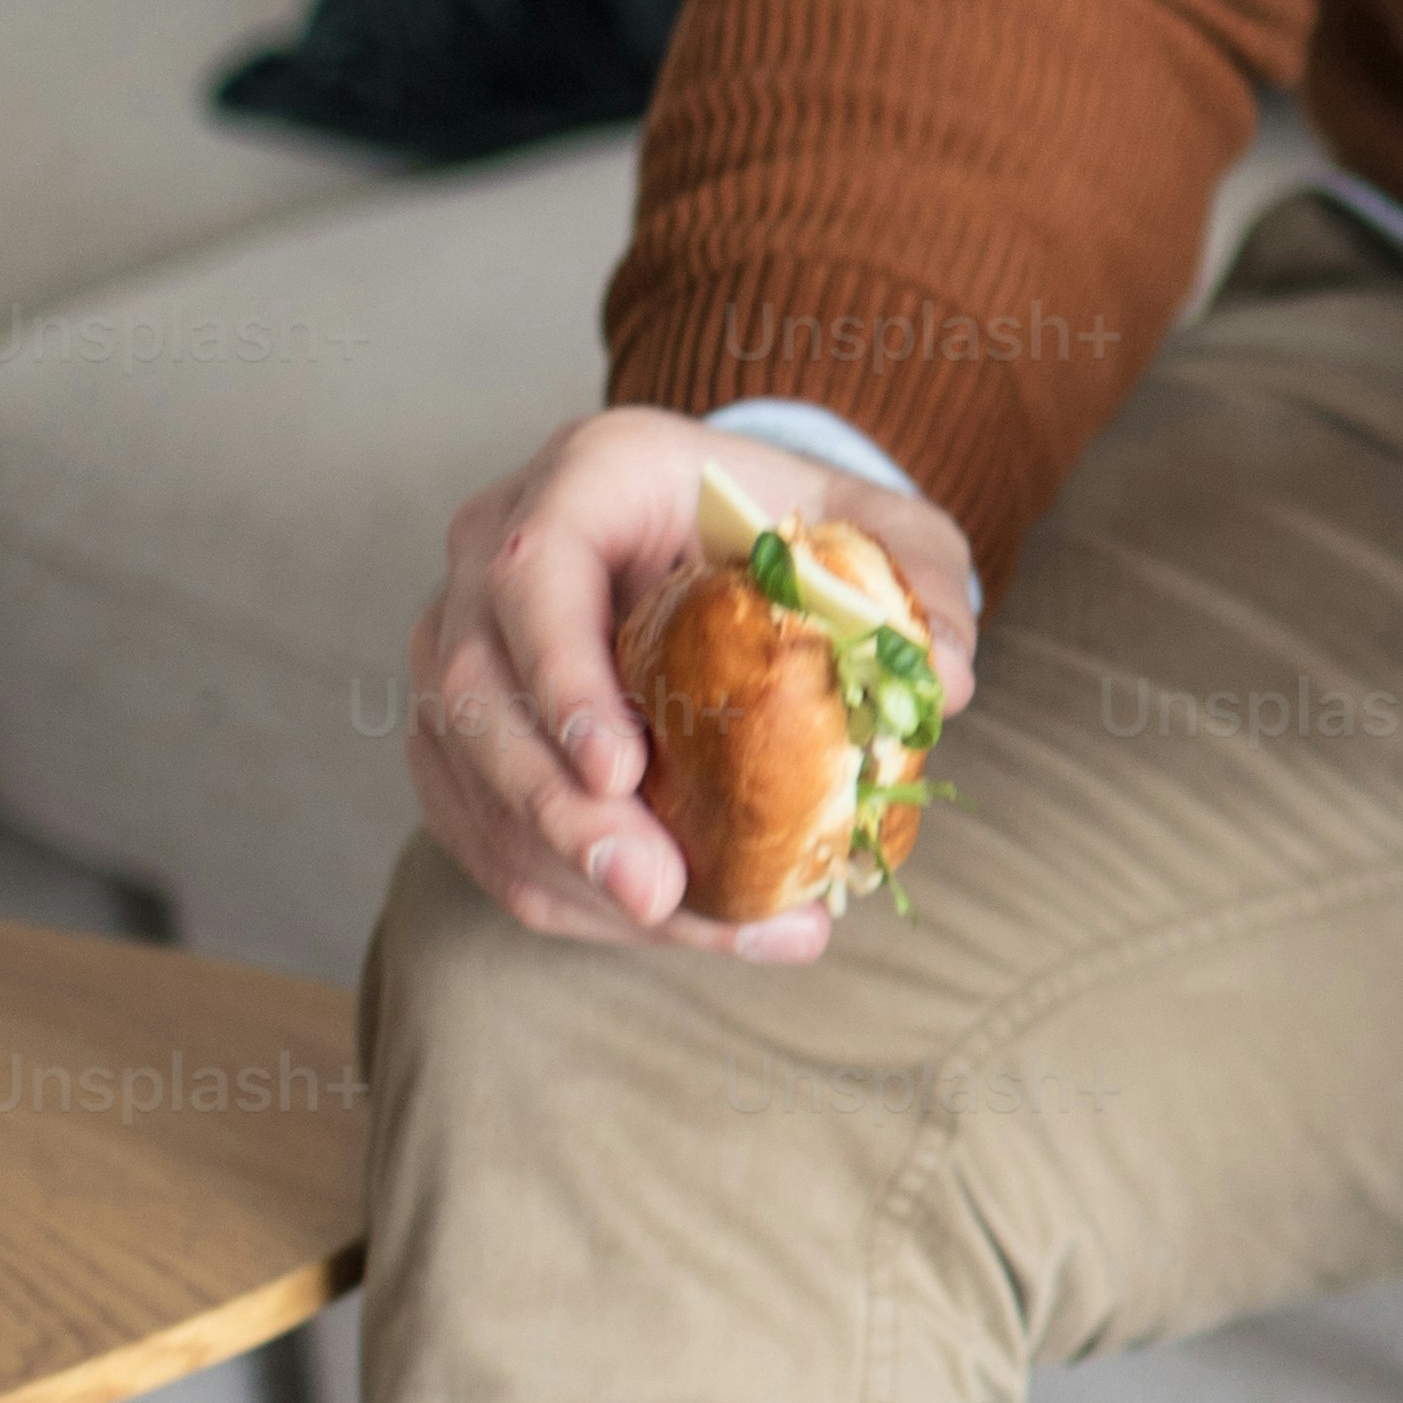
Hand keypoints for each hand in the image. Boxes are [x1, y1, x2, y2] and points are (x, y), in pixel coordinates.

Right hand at [406, 408, 983, 960]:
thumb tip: (946, 683)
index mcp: (587, 478)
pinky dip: (561, 887)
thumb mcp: (879, 527)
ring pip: (470, 773)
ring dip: (567, 868)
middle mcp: (493, 550)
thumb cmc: (794, 526)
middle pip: (478, 692)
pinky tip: (665, 925)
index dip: (563, 679)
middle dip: (561, 811)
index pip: (534, 573)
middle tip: (656, 893)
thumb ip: (918, 582)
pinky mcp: (456, 727)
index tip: (622, 774)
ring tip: (683, 925)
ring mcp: (459, 642)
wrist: (724, 535)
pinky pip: (478, 822)